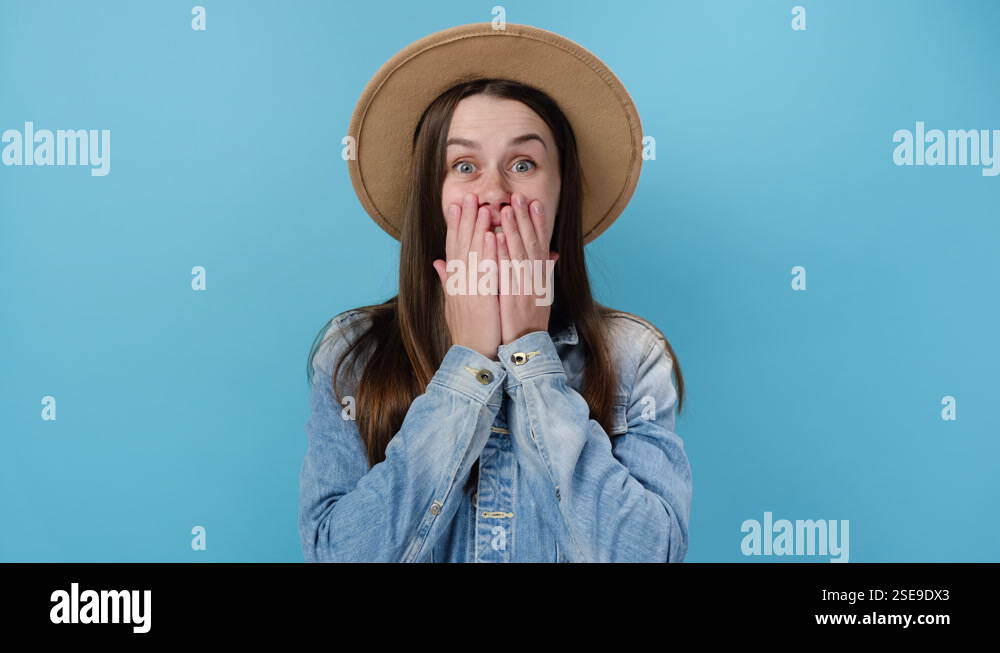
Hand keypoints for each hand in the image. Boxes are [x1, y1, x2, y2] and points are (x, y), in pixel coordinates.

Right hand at [432, 192, 501, 359]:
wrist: (473, 358)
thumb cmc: (468, 333)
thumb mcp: (454, 304)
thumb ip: (447, 281)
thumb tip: (438, 263)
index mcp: (454, 283)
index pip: (453, 248)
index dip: (455, 226)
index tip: (457, 206)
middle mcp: (458, 284)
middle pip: (460, 246)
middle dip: (464, 220)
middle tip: (468, 196)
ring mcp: (468, 291)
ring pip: (472, 254)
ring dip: (477, 229)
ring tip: (481, 207)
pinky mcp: (481, 301)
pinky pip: (485, 273)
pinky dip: (488, 254)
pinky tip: (492, 236)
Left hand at [496, 192, 558, 344]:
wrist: (527, 346)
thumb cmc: (533, 321)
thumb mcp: (544, 294)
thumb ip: (546, 271)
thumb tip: (553, 253)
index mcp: (541, 277)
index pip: (541, 244)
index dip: (539, 223)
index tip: (536, 203)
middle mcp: (535, 279)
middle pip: (531, 243)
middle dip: (525, 219)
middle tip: (520, 197)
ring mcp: (524, 287)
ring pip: (519, 254)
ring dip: (513, 230)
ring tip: (507, 209)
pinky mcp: (512, 297)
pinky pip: (507, 272)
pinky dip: (502, 254)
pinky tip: (497, 238)